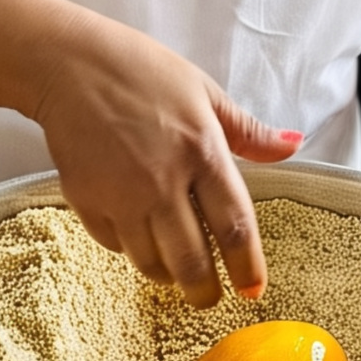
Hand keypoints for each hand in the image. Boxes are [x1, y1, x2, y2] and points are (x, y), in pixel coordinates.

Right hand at [30, 8, 302, 308]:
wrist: (68, 63)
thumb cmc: (140, 69)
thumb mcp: (203, 90)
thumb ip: (247, 130)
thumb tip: (293, 145)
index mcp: (201, 150)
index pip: (234, 226)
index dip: (247, 266)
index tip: (253, 290)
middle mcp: (163, 182)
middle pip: (191, 262)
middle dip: (204, 291)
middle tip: (209, 296)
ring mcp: (121, 196)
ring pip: (151, 263)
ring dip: (167, 272)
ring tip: (175, 266)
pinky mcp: (85, 201)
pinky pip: (114, 245)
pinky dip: (130, 248)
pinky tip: (137, 232)